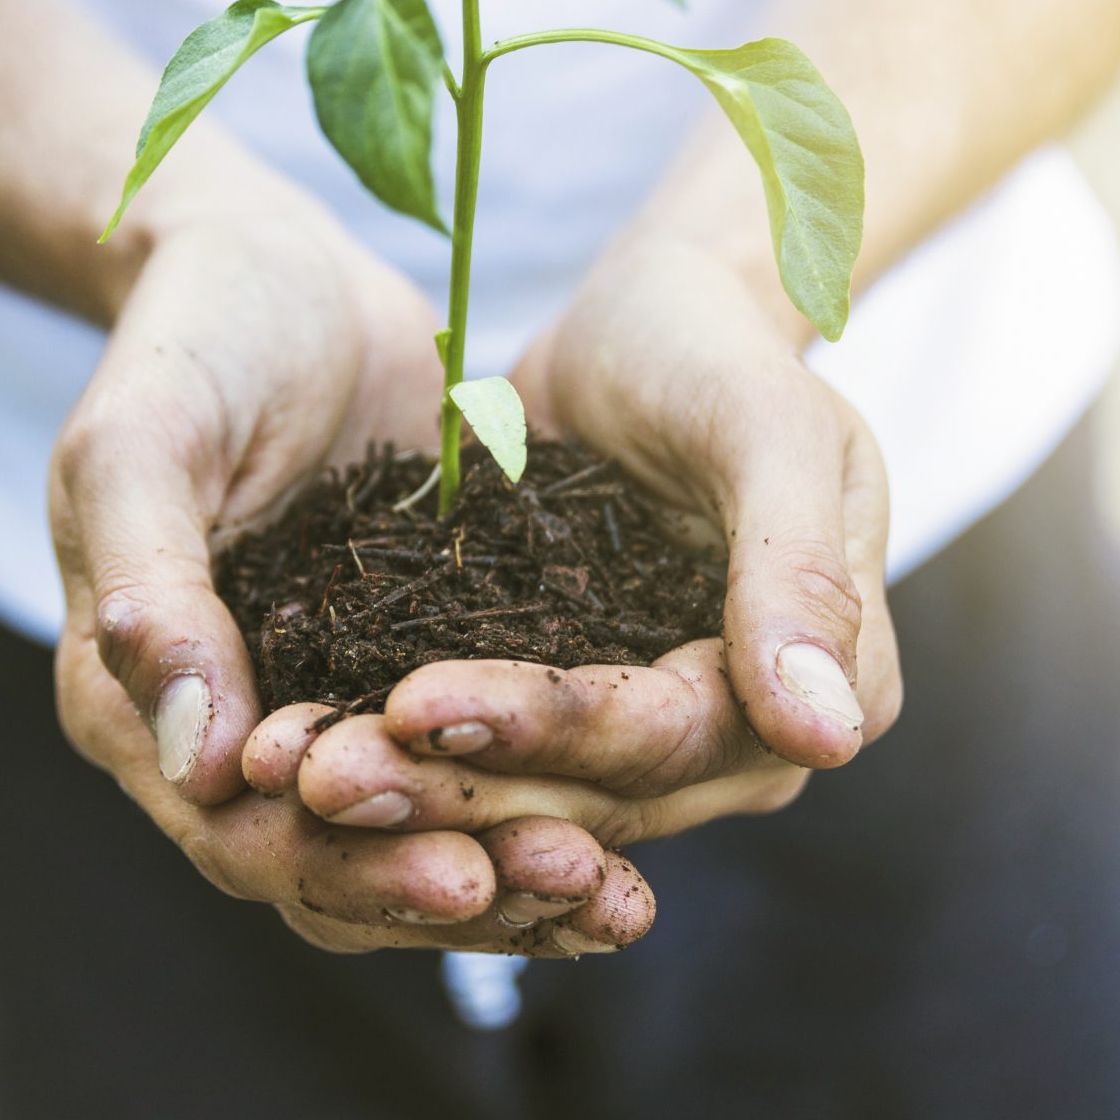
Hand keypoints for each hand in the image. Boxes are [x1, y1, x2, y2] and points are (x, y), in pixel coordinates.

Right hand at [48, 199, 655, 953]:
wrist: (270, 267)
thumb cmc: (188, 337)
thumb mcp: (142, 443)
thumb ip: (156, 593)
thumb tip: (204, 764)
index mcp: (133, 705)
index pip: (235, 835)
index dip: (347, 865)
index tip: (460, 871)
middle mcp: (224, 739)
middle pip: (331, 870)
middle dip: (451, 887)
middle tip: (574, 882)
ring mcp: (321, 710)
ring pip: (408, 839)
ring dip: (508, 871)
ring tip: (615, 890)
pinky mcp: (407, 674)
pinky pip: (469, 773)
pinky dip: (537, 805)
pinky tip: (631, 838)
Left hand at [248, 236, 899, 852]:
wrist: (652, 318)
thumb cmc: (721, 350)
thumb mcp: (768, 427)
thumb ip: (796, 572)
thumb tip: (829, 738)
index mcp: (834, 696)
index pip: (671, 740)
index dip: (546, 732)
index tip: (418, 707)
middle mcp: (743, 748)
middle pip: (591, 798)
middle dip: (449, 790)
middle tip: (313, 770)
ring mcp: (650, 743)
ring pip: (523, 800)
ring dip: (404, 794)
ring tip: (285, 768)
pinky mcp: (562, 721)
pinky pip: (477, 763)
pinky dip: (390, 758)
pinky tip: (291, 749)